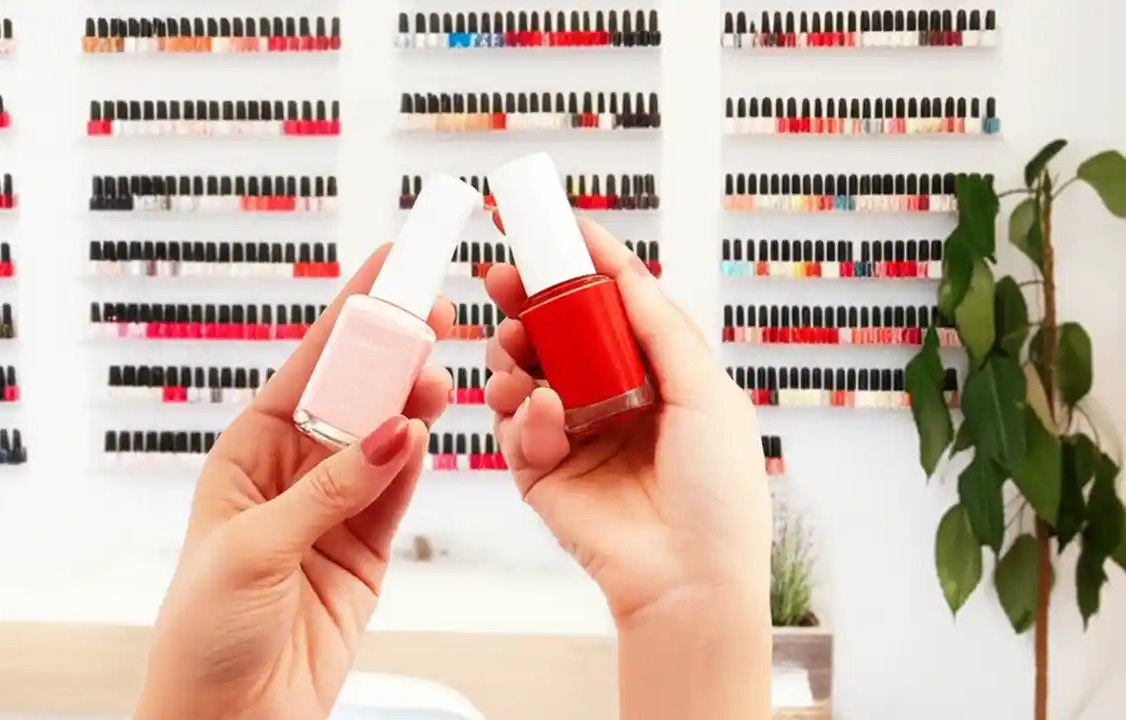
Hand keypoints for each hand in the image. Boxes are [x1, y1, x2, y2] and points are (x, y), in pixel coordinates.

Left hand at [136, 246, 453, 719]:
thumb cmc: (201, 634)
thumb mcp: (254, 549)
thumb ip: (330, 490)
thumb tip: (390, 433)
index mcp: (247, 455)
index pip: (307, 369)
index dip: (348, 316)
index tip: (387, 269)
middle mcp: (293, 473)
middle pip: (354, 394)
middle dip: (391, 351)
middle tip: (430, 315)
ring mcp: (334, 508)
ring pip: (386, 437)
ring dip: (412, 402)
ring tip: (436, 375)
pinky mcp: (366, 548)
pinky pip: (399, 490)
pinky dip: (417, 461)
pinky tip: (427, 429)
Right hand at [484, 218, 771, 620]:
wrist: (690, 577)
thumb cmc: (718, 490)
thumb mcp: (705, 391)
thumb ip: (658, 325)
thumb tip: (621, 265)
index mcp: (652, 373)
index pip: (605, 304)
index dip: (574, 262)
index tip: (539, 223)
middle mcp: (608, 396)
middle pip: (553, 331)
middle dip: (524, 299)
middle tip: (502, 279)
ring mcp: (571, 433)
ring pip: (521, 371)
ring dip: (512, 353)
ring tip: (516, 354)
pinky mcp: (540, 472)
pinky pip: (512, 427)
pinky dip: (523, 414)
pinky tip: (544, 418)